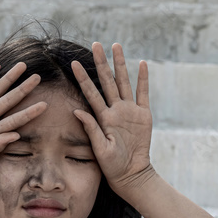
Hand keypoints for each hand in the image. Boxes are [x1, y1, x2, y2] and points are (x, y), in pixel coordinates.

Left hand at [71, 42, 155, 193]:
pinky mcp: (144, 114)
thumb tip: (76, 112)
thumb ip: (90, 128)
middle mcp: (115, 110)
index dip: (82, 78)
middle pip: (107, 81)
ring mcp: (130, 110)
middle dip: (101, 62)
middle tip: (96, 44)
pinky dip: (143, 79)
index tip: (73, 63)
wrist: (131, 173)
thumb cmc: (112, 165)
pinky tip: (142, 64)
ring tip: (116, 46)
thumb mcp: (98, 148)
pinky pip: (143, 93)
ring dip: (120, 64)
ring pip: (124, 82)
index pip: (90, 93)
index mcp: (102, 117)